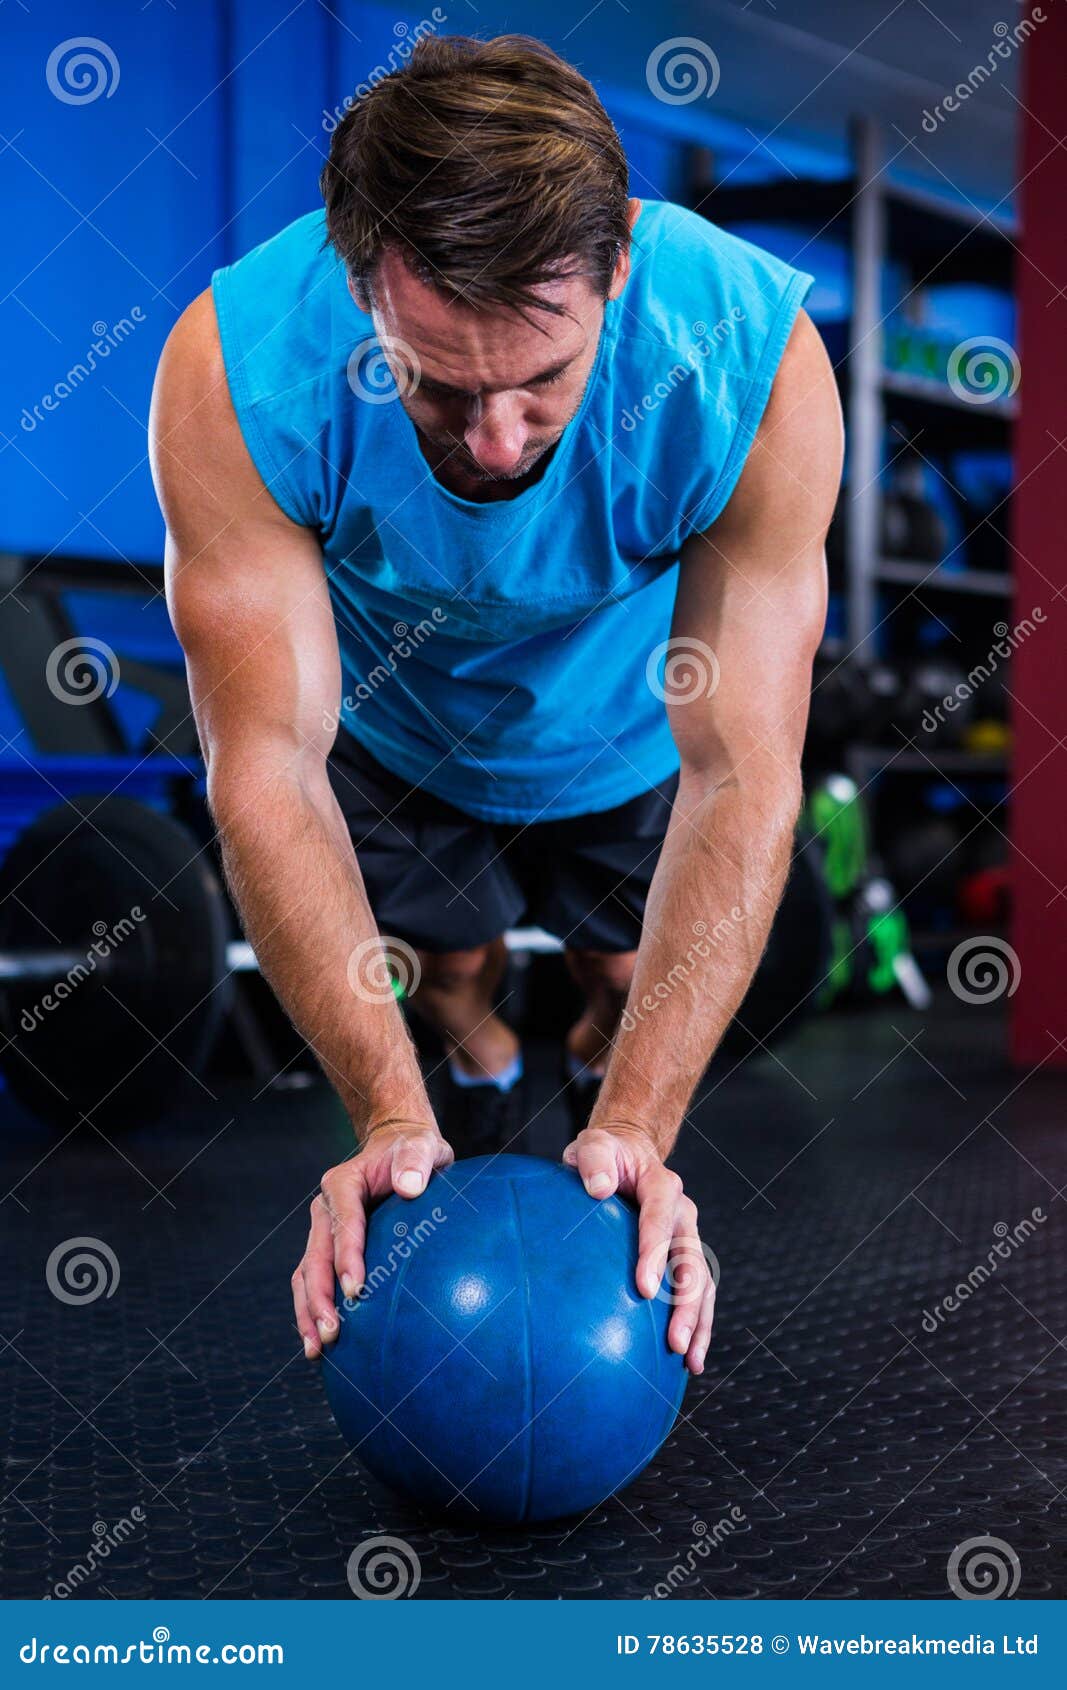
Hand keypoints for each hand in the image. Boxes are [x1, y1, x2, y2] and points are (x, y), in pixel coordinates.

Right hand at [293, 1122, 452, 1359]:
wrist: (399, 1147)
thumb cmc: (414, 1150)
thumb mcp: (422, 1146)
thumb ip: (416, 1160)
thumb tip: (409, 1187)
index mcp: (342, 1184)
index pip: (343, 1224)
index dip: (346, 1258)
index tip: (356, 1290)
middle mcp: (325, 1210)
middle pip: (314, 1257)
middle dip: (319, 1298)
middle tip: (331, 1334)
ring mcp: (324, 1231)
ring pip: (306, 1275)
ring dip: (308, 1312)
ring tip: (316, 1349)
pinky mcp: (330, 1248)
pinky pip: (315, 1281)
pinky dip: (314, 1310)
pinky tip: (323, 1342)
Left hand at [563, 1124, 713, 1375]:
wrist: (629, 1154)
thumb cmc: (605, 1154)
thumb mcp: (593, 1146)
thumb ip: (593, 1161)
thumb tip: (597, 1190)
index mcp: (662, 1186)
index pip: (659, 1220)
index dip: (654, 1254)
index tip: (644, 1290)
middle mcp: (682, 1214)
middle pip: (692, 1261)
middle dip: (686, 1304)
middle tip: (674, 1342)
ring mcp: (686, 1237)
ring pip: (702, 1283)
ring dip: (698, 1322)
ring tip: (689, 1361)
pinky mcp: (682, 1257)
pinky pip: (696, 1293)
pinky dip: (696, 1324)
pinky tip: (687, 1358)